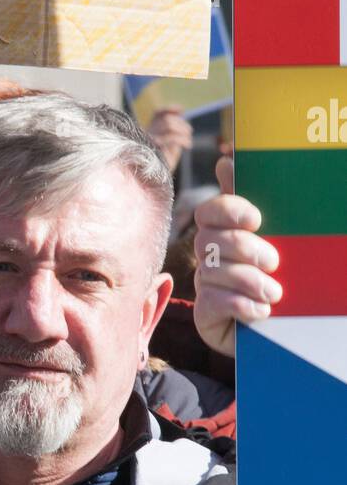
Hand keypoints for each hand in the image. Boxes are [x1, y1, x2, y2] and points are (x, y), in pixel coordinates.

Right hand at [147, 104, 192, 173]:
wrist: (153, 182)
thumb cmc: (163, 165)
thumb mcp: (169, 146)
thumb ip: (173, 131)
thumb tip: (180, 113)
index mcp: (148, 131)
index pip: (158, 113)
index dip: (169, 109)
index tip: (182, 110)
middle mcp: (146, 134)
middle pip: (167, 119)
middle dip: (182, 124)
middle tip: (189, 133)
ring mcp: (149, 140)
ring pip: (168, 125)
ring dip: (183, 131)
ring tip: (188, 141)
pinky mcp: (154, 149)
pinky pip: (171, 137)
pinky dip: (183, 139)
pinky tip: (187, 145)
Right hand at [192, 157, 281, 356]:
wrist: (280, 325)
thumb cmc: (274, 273)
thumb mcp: (270, 234)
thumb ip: (249, 199)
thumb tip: (227, 159)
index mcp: (222, 232)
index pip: (210, 212)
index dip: (229, 211)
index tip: (256, 219)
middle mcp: (208, 256)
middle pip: (210, 240)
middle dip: (246, 250)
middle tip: (274, 262)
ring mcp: (205, 285)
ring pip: (213, 271)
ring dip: (249, 282)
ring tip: (274, 294)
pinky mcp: (205, 315)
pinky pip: (212, 302)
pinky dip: (241, 306)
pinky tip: (261, 312)